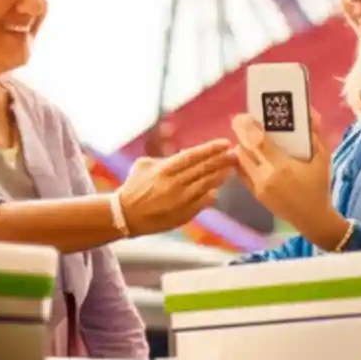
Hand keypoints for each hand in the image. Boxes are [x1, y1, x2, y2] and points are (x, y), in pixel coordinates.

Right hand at [117, 139, 234, 235]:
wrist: (125, 216)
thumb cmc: (134, 187)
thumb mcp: (143, 165)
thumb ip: (164, 158)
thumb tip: (184, 156)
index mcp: (164, 170)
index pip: (193, 156)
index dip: (211, 149)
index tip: (225, 143)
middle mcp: (174, 184)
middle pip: (204, 169)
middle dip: (222, 160)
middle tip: (235, 154)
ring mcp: (180, 201)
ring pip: (207, 185)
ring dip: (220, 176)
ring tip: (230, 169)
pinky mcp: (182, 215)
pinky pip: (203, 203)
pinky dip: (211, 195)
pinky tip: (216, 189)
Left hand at [231, 111, 348, 249]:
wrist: (313, 219)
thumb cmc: (319, 186)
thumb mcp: (323, 158)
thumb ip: (315, 134)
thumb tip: (308, 112)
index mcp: (283, 167)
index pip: (259, 143)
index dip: (248, 127)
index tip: (245, 115)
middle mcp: (266, 178)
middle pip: (244, 150)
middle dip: (240, 133)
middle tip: (240, 120)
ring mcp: (258, 188)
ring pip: (240, 161)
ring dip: (241, 146)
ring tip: (245, 136)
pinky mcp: (255, 194)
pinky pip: (242, 173)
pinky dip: (242, 161)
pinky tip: (248, 153)